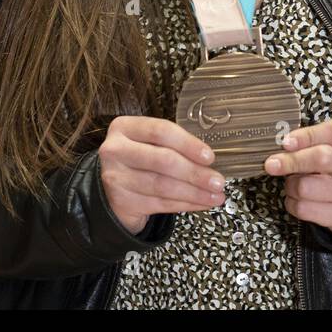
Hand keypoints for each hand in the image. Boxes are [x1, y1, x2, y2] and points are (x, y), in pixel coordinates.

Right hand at [98, 116, 225, 234]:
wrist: (113, 188)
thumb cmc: (139, 159)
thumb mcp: (149, 143)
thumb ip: (173, 145)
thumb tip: (209, 160)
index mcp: (124, 127)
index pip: (160, 131)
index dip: (188, 144)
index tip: (210, 156)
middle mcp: (115, 150)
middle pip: (162, 160)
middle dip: (195, 172)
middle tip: (218, 181)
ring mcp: (115, 178)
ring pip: (163, 186)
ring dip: (194, 193)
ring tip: (216, 196)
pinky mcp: (122, 201)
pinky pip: (160, 203)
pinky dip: (185, 204)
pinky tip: (201, 203)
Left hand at [264, 118, 331, 235]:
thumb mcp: (331, 144)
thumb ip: (309, 140)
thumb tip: (279, 144)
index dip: (307, 136)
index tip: (285, 142)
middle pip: (321, 158)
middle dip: (291, 161)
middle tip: (271, 164)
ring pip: (306, 187)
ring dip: (290, 184)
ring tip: (292, 181)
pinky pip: (304, 209)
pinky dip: (292, 202)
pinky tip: (296, 197)